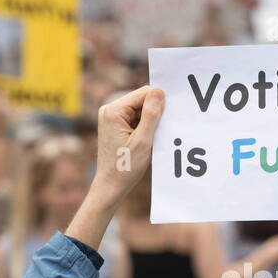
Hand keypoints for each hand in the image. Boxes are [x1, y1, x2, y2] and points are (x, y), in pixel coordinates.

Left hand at [94, 85, 164, 202]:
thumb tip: (159, 91)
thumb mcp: (143, 141)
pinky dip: (144, 127)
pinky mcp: (115, 125)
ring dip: (149, 121)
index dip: (159, 103)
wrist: (111, 185)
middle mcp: (109, 110)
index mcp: (113, 111)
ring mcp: (111, 117)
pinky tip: (146, 140)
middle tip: (160, 131)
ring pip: (139, 110)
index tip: (168, 118)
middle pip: (141, 100)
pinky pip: (135, 118)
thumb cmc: (126, 167)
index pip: (144, 93)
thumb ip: (151, 115)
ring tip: (151, 139)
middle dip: (154, 113)